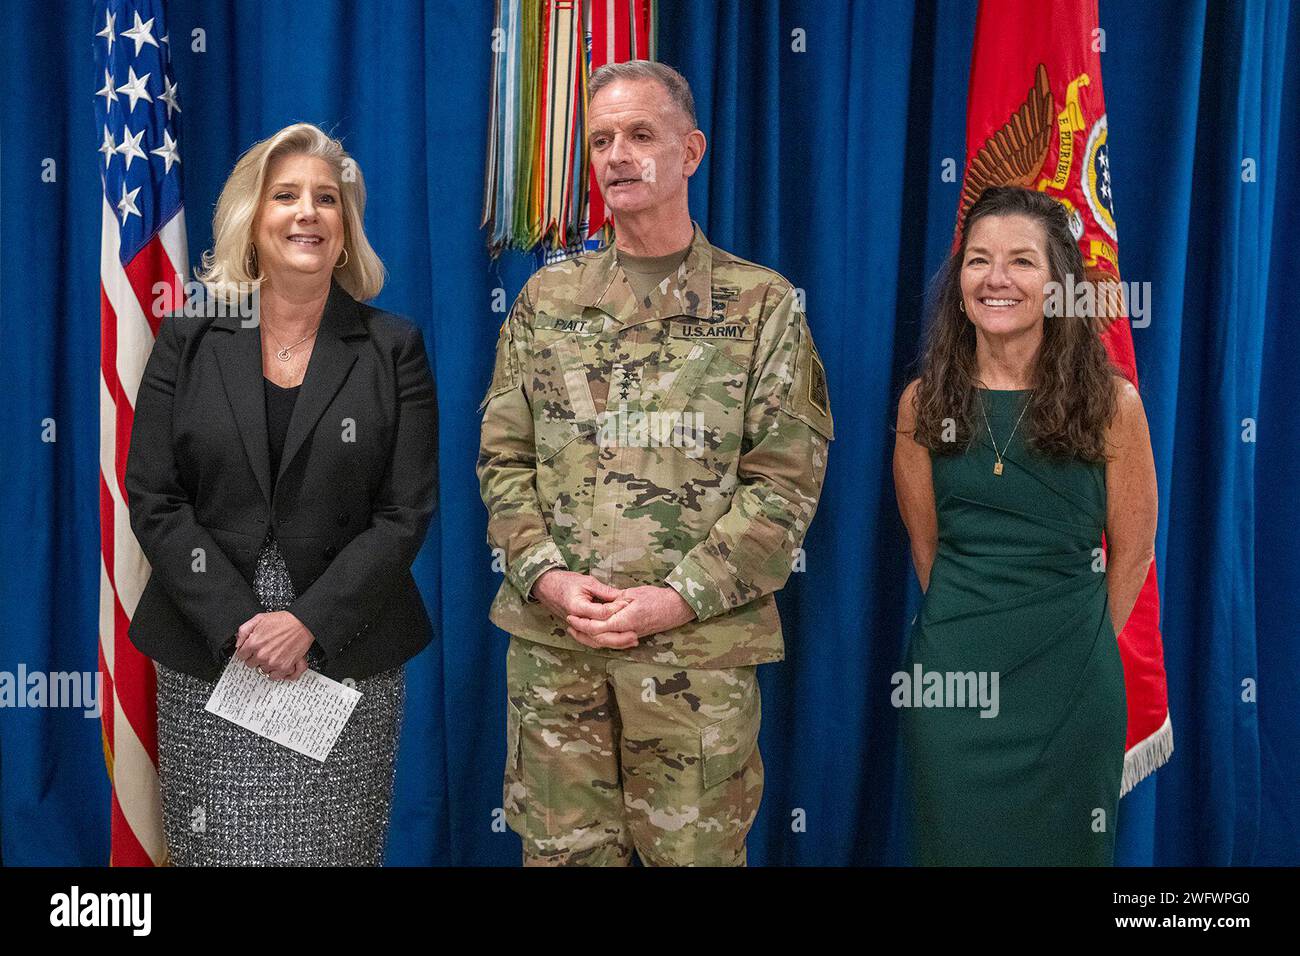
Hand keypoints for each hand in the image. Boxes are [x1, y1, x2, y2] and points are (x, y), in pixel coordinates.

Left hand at [235, 611, 314, 680]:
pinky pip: (274, 677)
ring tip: (272, 655)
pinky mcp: (284, 667)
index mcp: (254, 643)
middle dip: (255, 657)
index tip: (251, 650)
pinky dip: (275, 672)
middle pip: (251, 664)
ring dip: (266, 664)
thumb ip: (244, 630)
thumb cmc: (283, 621)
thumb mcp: (259, 618)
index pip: (241, 656)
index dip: (246, 651)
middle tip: (263, 650)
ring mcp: (273, 662)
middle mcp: (262, 655)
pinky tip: (277, 665)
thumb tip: (238, 643)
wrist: (303, 624)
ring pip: (262, 670)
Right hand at [532, 570, 631, 648]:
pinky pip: (592, 640)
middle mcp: (576, 620)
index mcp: (577, 607)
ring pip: (596, 641)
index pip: (601, 613)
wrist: (547, 586)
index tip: (629, 605)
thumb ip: (605, 591)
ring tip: (631, 641)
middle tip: (635, 634)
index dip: (617, 609)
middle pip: (599, 634)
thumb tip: (623, 597)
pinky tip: (619, 641)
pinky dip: (606, 641)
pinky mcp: (578, 629)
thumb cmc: (565, 582)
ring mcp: (576, 627)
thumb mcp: (586, 581)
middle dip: (618, 636)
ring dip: (615, 642)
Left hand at [565, 585, 695, 647]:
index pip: (598, 626)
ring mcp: (631, 636)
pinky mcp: (633, 637)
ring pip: (605, 644)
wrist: (676, 608)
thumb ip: (615, 600)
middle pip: (599, 639)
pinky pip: (613, 642)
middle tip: (570, 625)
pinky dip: (600, 640)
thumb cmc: (657, 598)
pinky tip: (592, 634)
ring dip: (589, 639)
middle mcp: (628, 632)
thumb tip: (600, 604)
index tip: (571, 616)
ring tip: (577, 631)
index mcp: (626, 619)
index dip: (582, 623)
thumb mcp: (633, 594)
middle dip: (582, 634)